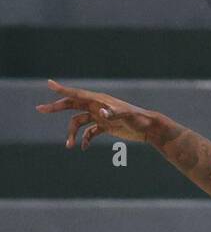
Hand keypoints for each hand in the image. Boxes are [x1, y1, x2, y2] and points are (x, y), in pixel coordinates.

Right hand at [36, 79, 160, 149]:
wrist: (150, 128)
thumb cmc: (139, 120)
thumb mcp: (127, 116)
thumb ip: (114, 113)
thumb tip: (101, 111)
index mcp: (100, 101)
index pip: (77, 94)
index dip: (62, 89)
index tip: (48, 84)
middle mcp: (98, 106)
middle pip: (72, 105)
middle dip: (56, 107)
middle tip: (39, 109)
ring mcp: (101, 116)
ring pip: (78, 122)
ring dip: (72, 134)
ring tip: (69, 146)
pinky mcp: (106, 126)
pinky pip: (89, 132)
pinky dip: (84, 139)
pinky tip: (83, 148)